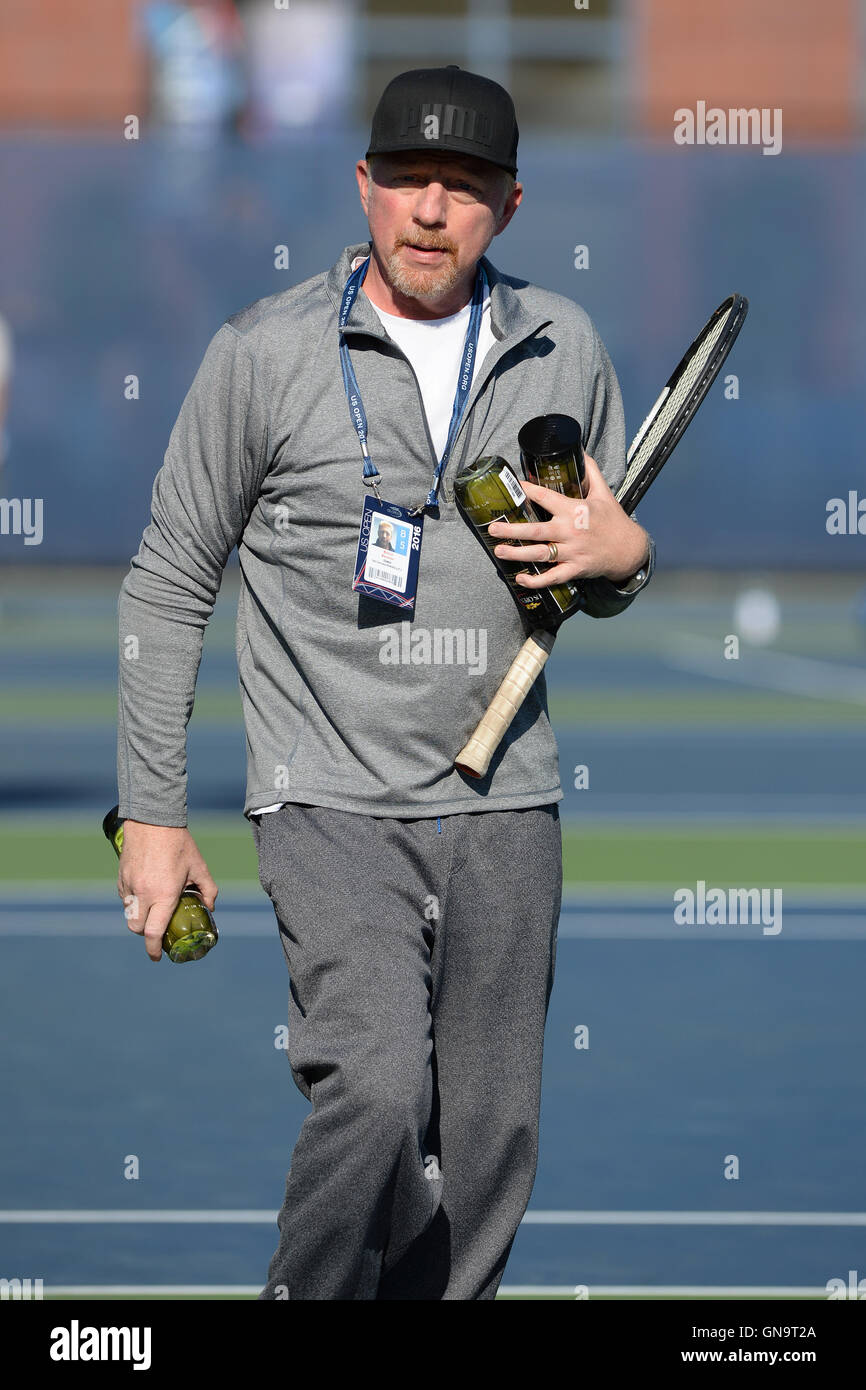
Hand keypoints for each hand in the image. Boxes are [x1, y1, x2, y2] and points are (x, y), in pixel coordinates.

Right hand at [117, 821, 217, 961]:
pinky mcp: (121, 877)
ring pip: (129, 913)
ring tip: (153, 908)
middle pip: (137, 929)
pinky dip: (133, 901)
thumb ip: (208, 890)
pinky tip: (146, 890)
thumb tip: (210, 906)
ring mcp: (130, 886)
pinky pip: (125, 898)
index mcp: (164, 895)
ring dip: (139, 917)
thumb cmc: (179, 844)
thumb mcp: (199, 867)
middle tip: (157, 931)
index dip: (154, 949)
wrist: (153, 820)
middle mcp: (144, 894)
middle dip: (146, 935)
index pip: (153, 933)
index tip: (157, 957)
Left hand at [487, 453, 648, 587]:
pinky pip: (553, 577)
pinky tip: (520, 579)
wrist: (629, 549)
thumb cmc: (613, 519)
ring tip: (498, 551)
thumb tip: (581, 451)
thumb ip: (591, 472)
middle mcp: (571, 532)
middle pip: (537, 531)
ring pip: (540, 554)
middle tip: (492, 529)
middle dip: (512, 530)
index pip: (547, 498)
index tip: (515, 485)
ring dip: (518, 554)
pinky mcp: (575, 569)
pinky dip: (537, 581)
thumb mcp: (604, 492)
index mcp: (576, 510)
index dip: (529, 491)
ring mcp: (572, 552)